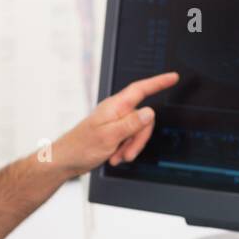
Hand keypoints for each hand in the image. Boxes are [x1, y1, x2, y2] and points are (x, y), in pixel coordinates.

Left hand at [51, 71, 179, 176]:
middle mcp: (116, 111)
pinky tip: (114, 156)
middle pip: (143, 118)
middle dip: (139, 139)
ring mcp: (115, 122)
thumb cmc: (81, 148)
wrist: (66, 161)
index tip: (172, 77)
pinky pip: (129, 139)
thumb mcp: (109, 136)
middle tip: (128, 153)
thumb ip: (131, 124)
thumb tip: (149, 112)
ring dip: (131, 147)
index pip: (141, 89)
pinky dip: (125, 150)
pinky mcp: (113, 133)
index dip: (158, 82)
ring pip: (137, 131)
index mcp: (115, 107)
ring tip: (117, 157)